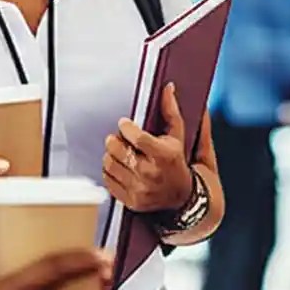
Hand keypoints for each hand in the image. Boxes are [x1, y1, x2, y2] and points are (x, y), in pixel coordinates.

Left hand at [103, 83, 192, 213]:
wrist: (182, 197)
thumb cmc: (177, 162)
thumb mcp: (178, 136)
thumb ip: (171, 111)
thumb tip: (167, 88)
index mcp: (164, 155)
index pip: (136, 137)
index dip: (126, 127)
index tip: (125, 124)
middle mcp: (150, 173)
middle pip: (117, 149)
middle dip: (115, 140)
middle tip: (119, 138)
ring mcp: (139, 189)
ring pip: (109, 164)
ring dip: (111, 154)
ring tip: (119, 152)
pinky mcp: (130, 201)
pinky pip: (108, 180)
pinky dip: (109, 171)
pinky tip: (119, 166)